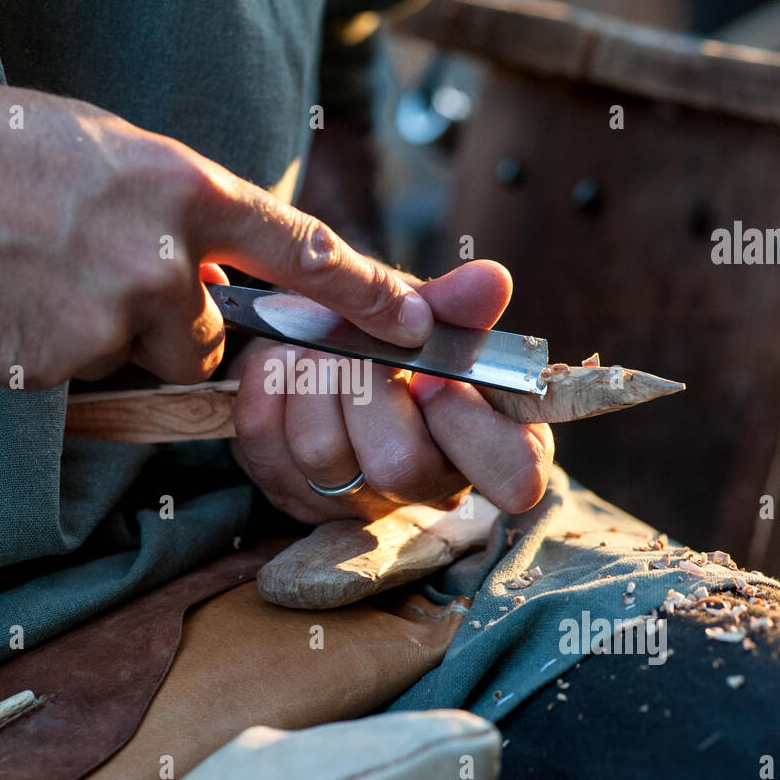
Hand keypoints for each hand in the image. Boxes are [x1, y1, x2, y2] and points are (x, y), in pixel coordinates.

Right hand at [0, 43, 434, 387]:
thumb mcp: (106, 153)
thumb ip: (173, 213)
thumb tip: (206, 264)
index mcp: (181, 188)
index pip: (300, 250)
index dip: (365, 291)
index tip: (412, 322)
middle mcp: (161, 258)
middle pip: (207, 337)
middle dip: (168, 327)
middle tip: (91, 278)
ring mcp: (110, 316)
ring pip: (140, 359)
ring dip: (105, 340)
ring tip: (35, 281)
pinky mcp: (56, 366)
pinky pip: (78, 379)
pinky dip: (49, 353)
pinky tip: (3, 302)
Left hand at [229, 259, 553, 522]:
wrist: (315, 341)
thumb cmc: (390, 334)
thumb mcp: (426, 314)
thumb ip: (456, 303)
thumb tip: (492, 280)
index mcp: (488, 445)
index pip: (515, 476)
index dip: (470, 426)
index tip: (433, 375)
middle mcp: (424, 487)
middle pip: (400, 466)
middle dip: (369, 387)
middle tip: (359, 347)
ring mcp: (351, 498)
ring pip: (322, 454)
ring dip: (314, 378)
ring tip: (318, 346)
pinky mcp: (287, 488)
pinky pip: (265, 441)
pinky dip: (270, 385)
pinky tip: (283, 363)